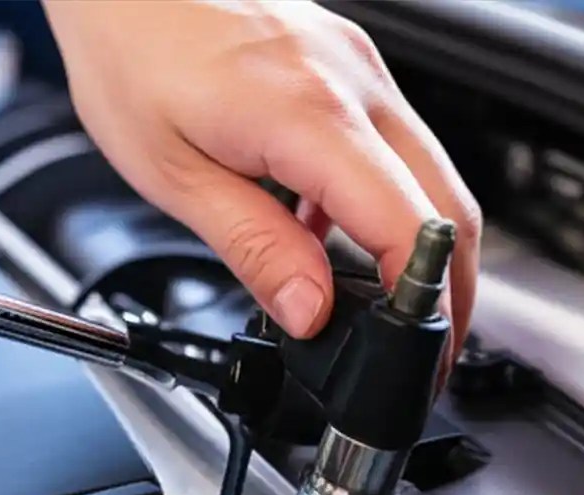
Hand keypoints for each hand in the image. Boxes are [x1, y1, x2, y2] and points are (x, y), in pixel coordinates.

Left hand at [43, 0, 479, 354]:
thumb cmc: (130, 52)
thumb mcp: (175, 175)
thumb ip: (254, 248)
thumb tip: (310, 311)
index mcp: (310, 115)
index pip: (410, 226)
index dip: (428, 303)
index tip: (421, 353)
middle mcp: (354, 83)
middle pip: (450, 204)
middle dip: (453, 290)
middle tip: (431, 351)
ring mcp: (360, 68)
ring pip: (434, 172)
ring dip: (429, 247)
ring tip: (395, 308)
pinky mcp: (349, 63)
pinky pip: (397, 142)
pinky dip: (395, 201)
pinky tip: (349, 238)